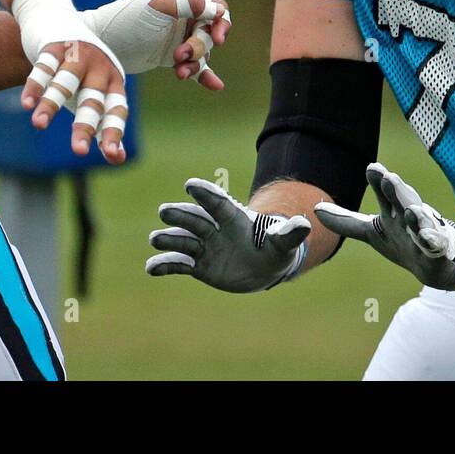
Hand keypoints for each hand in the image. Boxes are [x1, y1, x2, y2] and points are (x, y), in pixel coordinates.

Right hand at [21, 41, 128, 163]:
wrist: (57, 19)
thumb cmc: (80, 70)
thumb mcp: (94, 92)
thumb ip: (104, 124)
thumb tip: (117, 158)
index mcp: (113, 80)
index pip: (116, 109)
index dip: (113, 131)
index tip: (110, 154)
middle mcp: (99, 66)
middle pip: (93, 99)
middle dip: (85, 126)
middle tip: (78, 152)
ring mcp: (77, 53)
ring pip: (65, 82)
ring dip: (51, 104)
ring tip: (39, 125)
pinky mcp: (54, 45)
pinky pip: (44, 67)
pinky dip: (35, 86)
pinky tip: (27, 104)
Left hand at [82, 0, 230, 89]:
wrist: (102, 43)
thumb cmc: (126, 19)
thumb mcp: (156, 7)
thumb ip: (188, 4)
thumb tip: (219, 9)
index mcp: (183, 1)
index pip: (216, 7)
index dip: (222, 21)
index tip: (217, 37)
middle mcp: (185, 19)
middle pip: (209, 34)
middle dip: (198, 46)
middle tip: (179, 55)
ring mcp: (179, 39)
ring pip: (202, 53)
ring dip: (195, 62)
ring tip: (179, 72)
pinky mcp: (172, 58)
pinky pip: (196, 67)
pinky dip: (205, 75)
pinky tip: (216, 86)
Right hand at [146, 178, 310, 292]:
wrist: (262, 266)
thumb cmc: (273, 249)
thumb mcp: (283, 244)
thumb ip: (289, 234)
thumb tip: (304, 225)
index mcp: (233, 218)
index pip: (218, 203)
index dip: (206, 194)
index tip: (190, 184)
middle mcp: (214, 229)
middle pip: (195, 219)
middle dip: (181, 215)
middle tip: (165, 211)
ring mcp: (203, 246)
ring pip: (182, 241)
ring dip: (168, 239)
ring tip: (155, 240)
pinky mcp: (197, 265)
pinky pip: (178, 264)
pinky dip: (164, 265)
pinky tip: (151, 268)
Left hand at [314, 163, 454, 290]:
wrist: (436, 266)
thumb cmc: (403, 241)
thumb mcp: (372, 231)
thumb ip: (346, 220)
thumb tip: (315, 209)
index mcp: (395, 210)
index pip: (386, 193)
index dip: (380, 181)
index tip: (372, 168)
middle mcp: (410, 216)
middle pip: (403, 201)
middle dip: (397, 190)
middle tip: (389, 178)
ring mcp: (425, 232)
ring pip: (421, 222)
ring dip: (416, 216)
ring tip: (411, 211)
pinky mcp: (437, 251)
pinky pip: (435, 246)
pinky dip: (433, 242)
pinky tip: (430, 239)